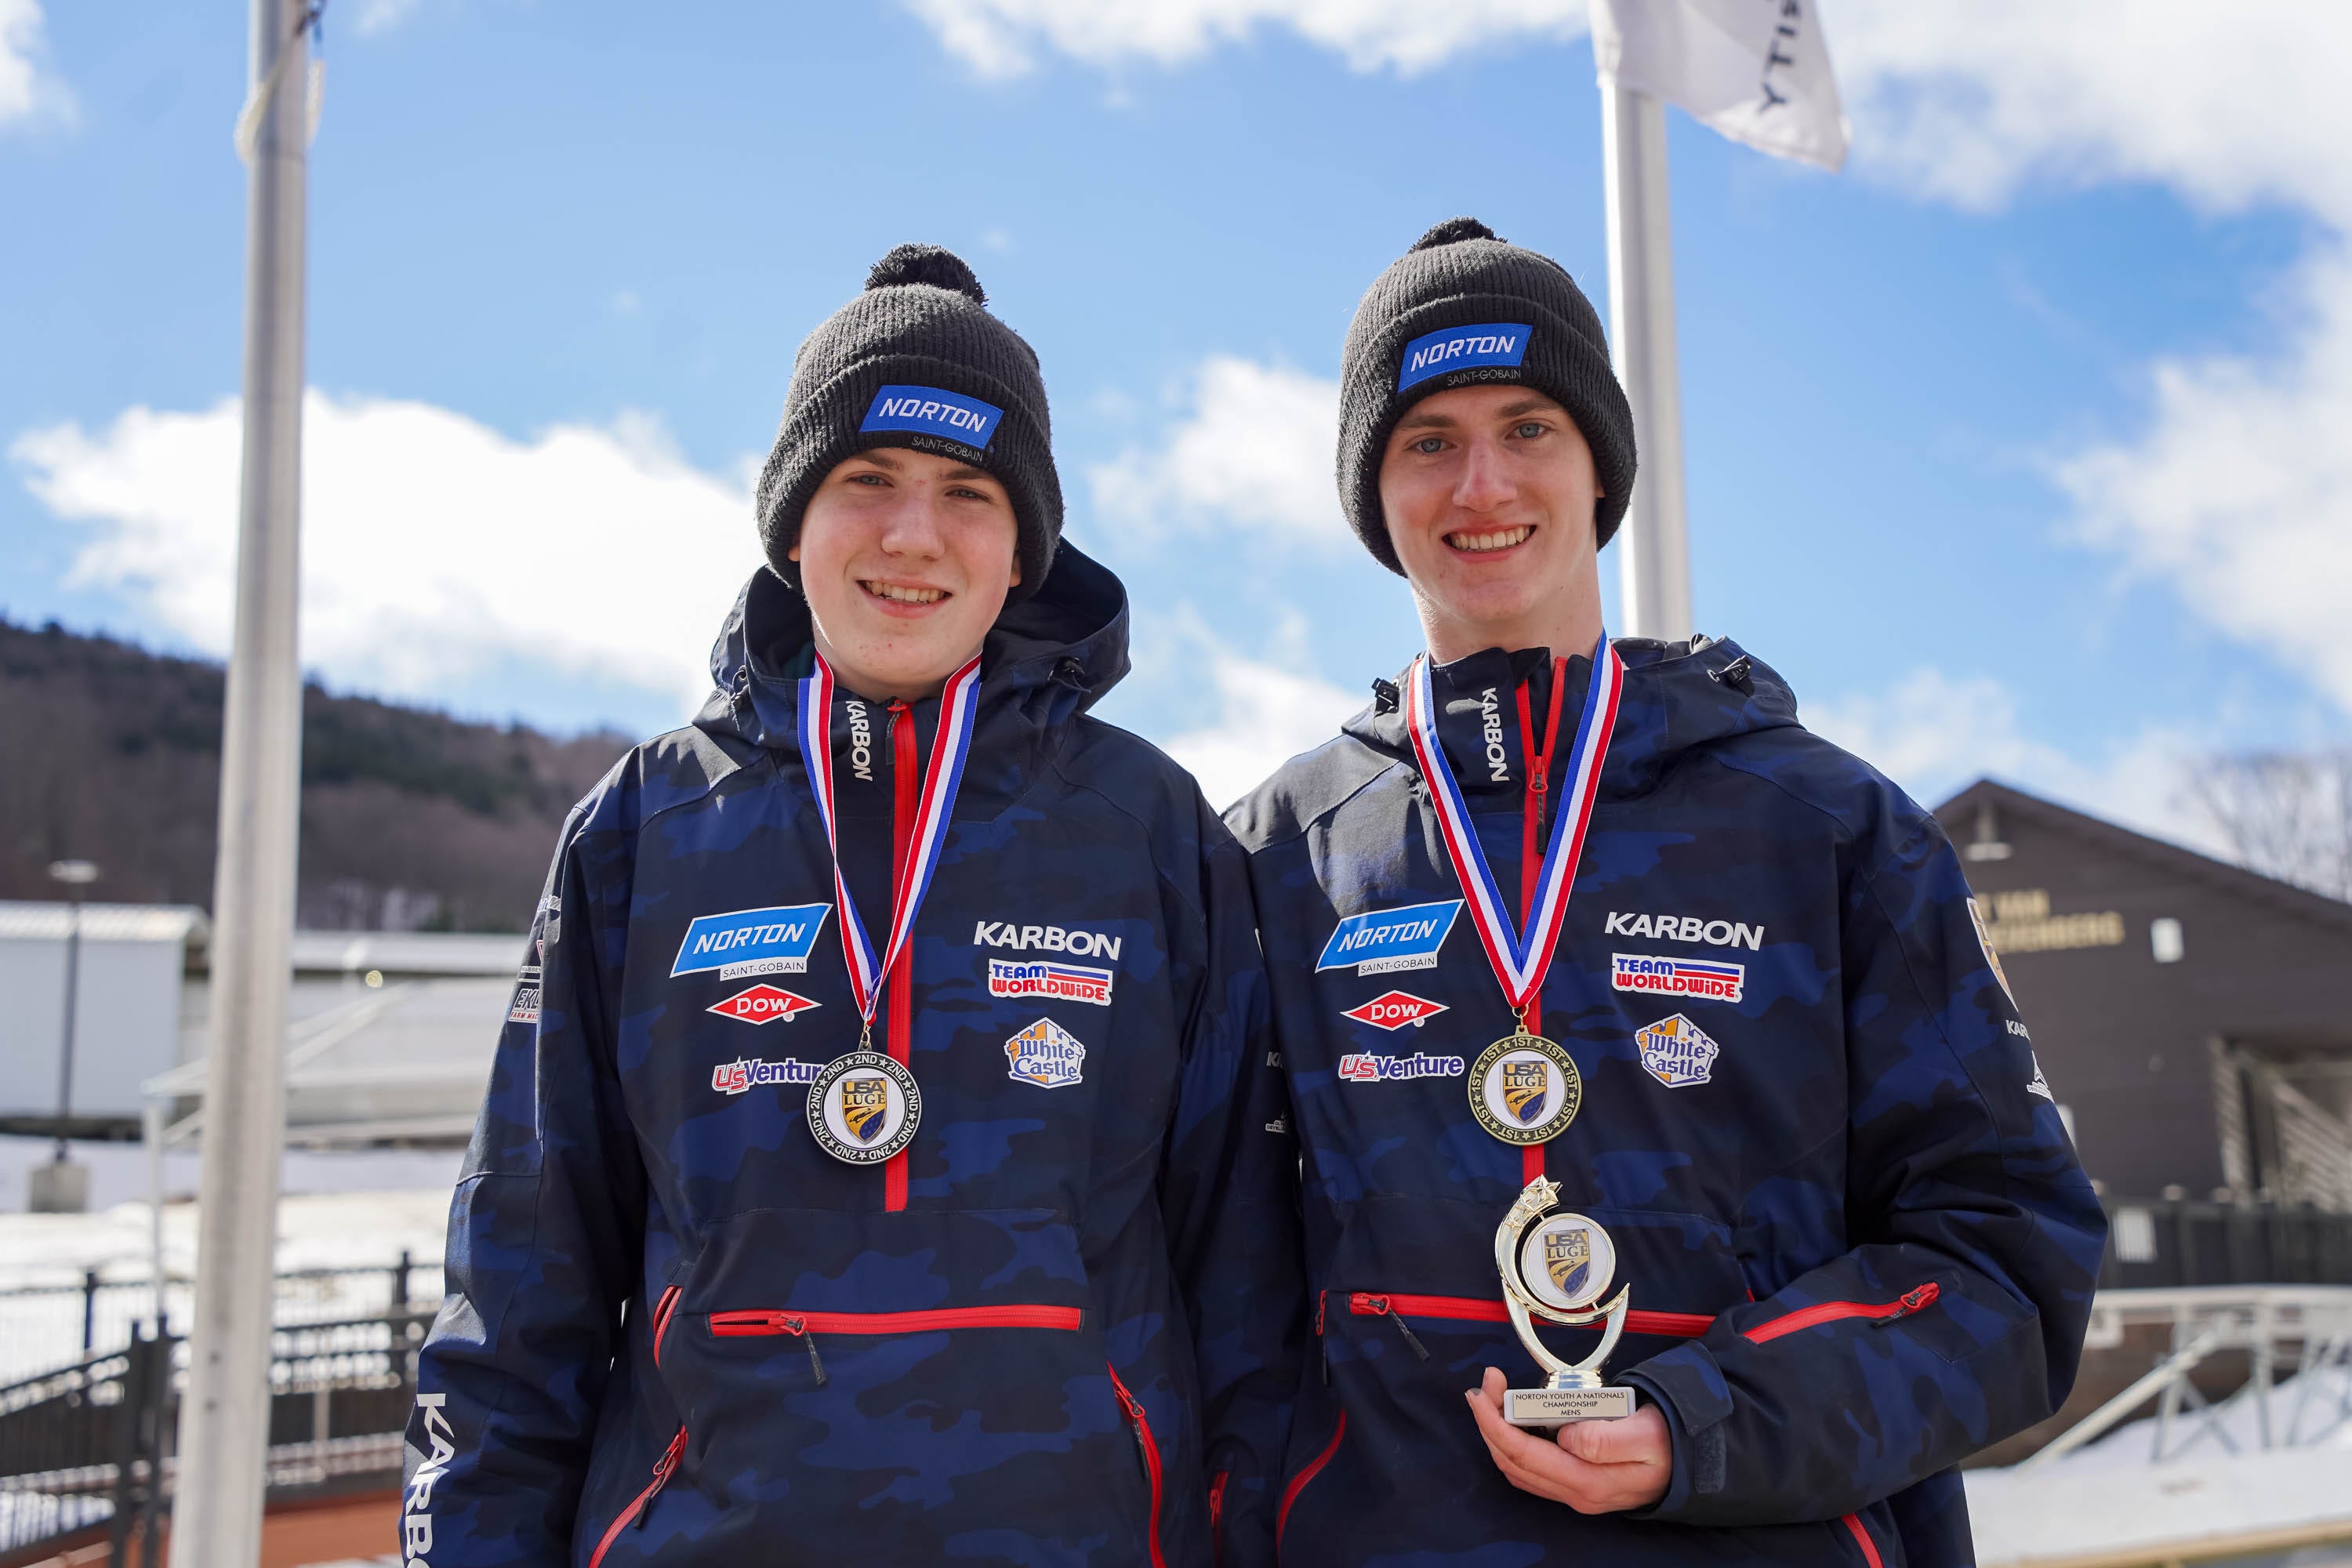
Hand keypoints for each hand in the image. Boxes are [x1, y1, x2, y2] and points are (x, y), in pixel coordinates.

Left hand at [1465, 1366, 1672, 1512]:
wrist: (1689, 1463)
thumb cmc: (1668, 1444)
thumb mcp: (1646, 1436)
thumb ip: (1605, 1440)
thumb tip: (1566, 1438)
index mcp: (1587, 1481)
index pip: (1523, 1454)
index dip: (1494, 1423)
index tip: (1482, 1390)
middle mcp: (1575, 1493)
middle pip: (1513, 1461)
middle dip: (1489, 1422)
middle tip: (1484, 1384)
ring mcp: (1574, 1492)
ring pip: (1518, 1468)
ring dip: (1497, 1432)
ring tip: (1491, 1395)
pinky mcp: (1577, 1484)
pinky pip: (1532, 1469)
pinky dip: (1513, 1443)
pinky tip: (1512, 1419)